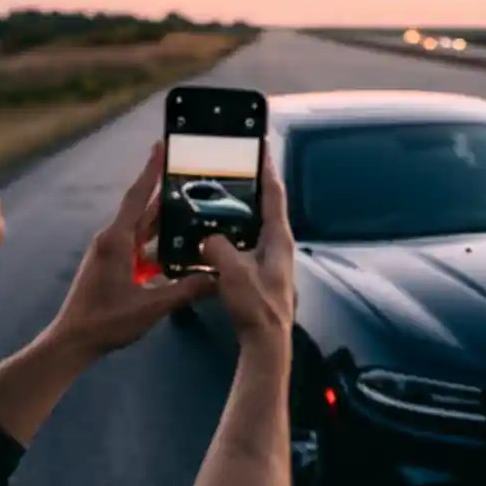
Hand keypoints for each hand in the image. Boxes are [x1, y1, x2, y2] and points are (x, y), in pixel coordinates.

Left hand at [48, 142, 215, 356]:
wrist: (73, 341)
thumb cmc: (106, 321)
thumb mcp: (151, 307)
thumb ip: (185, 290)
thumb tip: (218, 277)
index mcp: (117, 240)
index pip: (137, 197)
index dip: (150, 171)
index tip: (161, 146)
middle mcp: (112, 240)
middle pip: (143, 210)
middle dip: (165, 192)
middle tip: (191, 175)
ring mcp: (111, 253)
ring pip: (143, 229)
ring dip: (165, 219)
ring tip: (193, 207)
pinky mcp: (113, 266)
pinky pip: (140, 245)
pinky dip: (159, 241)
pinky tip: (179, 246)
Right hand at [200, 153, 294, 347]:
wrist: (266, 341)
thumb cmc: (257, 305)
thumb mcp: (232, 270)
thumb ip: (217, 246)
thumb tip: (207, 238)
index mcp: (278, 237)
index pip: (274, 192)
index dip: (266, 167)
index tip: (261, 144)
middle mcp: (278, 244)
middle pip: (263, 205)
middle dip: (249, 186)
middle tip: (231, 167)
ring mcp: (270, 259)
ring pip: (250, 226)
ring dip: (236, 213)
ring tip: (215, 198)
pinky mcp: (259, 272)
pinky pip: (241, 245)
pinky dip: (228, 236)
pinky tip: (209, 236)